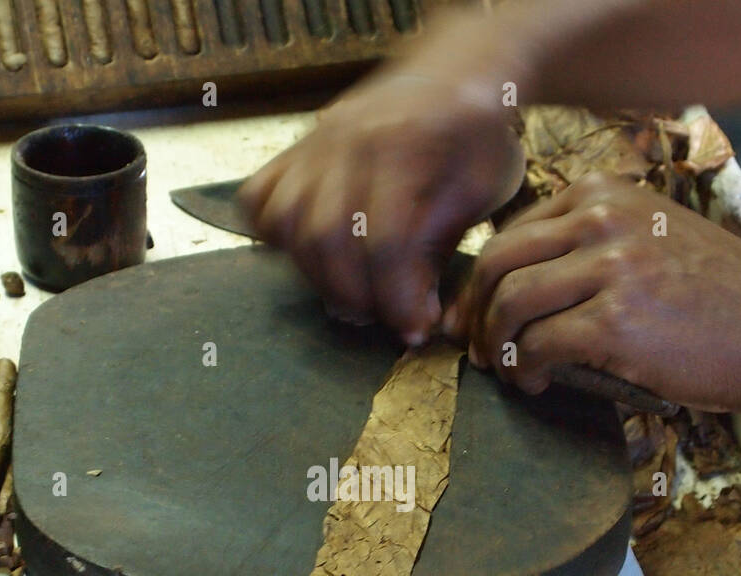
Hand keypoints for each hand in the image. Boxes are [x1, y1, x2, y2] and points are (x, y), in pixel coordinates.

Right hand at [238, 43, 525, 345]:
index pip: (385, 240)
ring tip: (353, 298)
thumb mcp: (480, 194)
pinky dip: (276, 238)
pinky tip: (314, 257)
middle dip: (356, 295)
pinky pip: (260, 202)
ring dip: (317, 277)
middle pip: (327, 236)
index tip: (414, 330)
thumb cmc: (474, 143)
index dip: (398, 299)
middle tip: (384, 317)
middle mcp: (346, 136)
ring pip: (288, 223)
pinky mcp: (293, 152)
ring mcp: (312, 142)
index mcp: (404, 142)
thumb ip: (439, 252)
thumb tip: (412, 319)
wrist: (450, 80)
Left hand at [445, 173, 740, 411]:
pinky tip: (537, 383)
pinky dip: (525, 370)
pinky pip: (537, 345)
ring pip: (510, 304)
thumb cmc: (721, 296)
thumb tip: (518, 282)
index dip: (483, 281)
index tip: (478, 316)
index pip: (512, 232)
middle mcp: (602, 218)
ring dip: (496, 346)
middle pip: (498, 263)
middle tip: (476, 349)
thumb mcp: (653, 237)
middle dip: (475, 313)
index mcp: (604, 193)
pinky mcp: (615, 321)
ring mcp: (609, 267)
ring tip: (508, 371)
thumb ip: (592, 244)